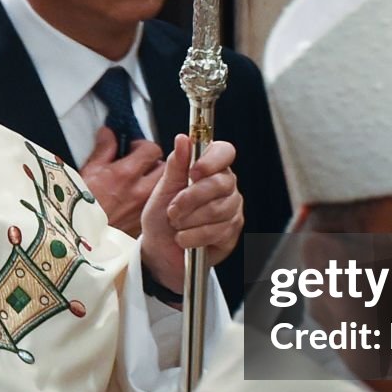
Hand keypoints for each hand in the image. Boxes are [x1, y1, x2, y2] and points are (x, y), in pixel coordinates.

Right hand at [79, 136, 163, 235]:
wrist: (78, 236)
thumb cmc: (79, 207)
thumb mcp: (88, 172)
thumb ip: (103, 150)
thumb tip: (108, 134)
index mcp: (125, 174)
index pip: (151, 149)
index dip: (142, 146)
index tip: (132, 148)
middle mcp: (139, 191)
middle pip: (163, 167)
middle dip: (153, 162)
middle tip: (139, 164)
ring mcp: (143, 208)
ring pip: (161, 187)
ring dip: (153, 181)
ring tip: (137, 182)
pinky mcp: (142, 222)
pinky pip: (153, 205)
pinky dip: (147, 199)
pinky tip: (132, 201)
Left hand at [139, 136, 243, 294]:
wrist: (160, 252)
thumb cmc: (161, 219)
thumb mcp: (162, 189)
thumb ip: (175, 164)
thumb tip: (183, 139)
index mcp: (209, 168)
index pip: (225, 152)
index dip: (212, 160)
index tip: (194, 171)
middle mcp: (225, 186)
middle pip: (220, 183)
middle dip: (190, 198)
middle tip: (173, 209)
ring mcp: (232, 209)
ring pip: (218, 209)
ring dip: (189, 220)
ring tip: (177, 225)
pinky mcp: (232, 232)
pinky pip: (218, 231)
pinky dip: (194, 236)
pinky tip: (185, 239)